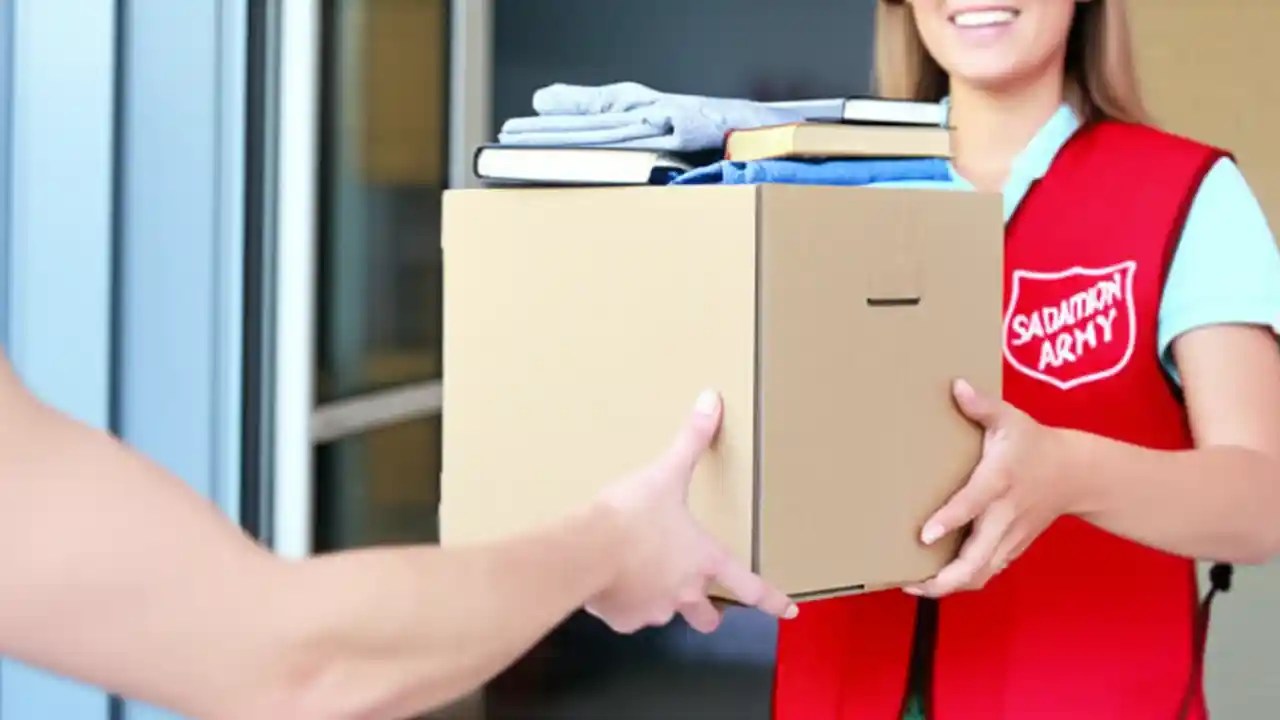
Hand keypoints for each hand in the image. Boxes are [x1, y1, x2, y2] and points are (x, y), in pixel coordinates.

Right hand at [586, 390, 798, 633]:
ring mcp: (654, 612)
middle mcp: (685, 593)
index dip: (772, 600)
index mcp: (704, 561)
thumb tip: (711, 398)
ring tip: (637, 574)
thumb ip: (690, 440)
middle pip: (708, 619)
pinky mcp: (622, 620)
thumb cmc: (633, 514)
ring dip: (659, 600)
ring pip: (665, 615)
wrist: (584, 552)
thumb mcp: (664, 473)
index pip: (750, 587)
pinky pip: (628, 615)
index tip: (789, 610)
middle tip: (698, 598)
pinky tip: (608, 580)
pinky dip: (623, 603)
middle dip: (708, 612)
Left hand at [904, 379, 1074, 597]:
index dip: (950, 521)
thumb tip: (956, 386)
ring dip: (949, 586)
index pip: (974, 504)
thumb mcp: (1010, 418)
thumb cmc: (1034, 444)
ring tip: (915, 586)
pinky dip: (963, 582)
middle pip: (978, 559)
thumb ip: (982, 406)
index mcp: (1000, 481)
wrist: (1076, 473)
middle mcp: (1005, 515)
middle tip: (910, 582)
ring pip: (981, 573)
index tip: (925, 535)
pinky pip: (986, 572)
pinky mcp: (1012, 548)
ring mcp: (1010, 536)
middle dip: (945, 578)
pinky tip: (937, 582)